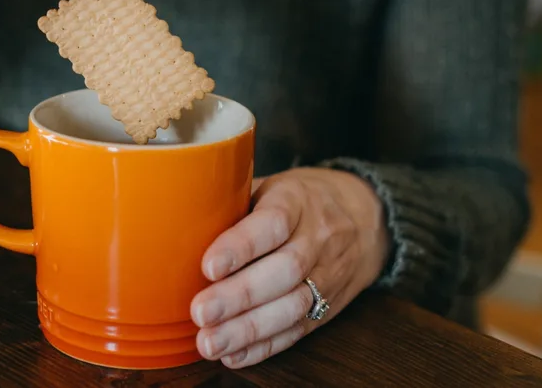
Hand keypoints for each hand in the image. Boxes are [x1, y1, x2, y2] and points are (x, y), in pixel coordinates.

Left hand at [190, 168, 390, 368]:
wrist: (366, 219)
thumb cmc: (300, 200)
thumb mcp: (272, 185)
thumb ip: (235, 202)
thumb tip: (176, 219)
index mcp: (297, 201)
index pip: (272, 222)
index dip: (241, 246)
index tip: (209, 266)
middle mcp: (316, 239)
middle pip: (283, 271)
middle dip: (239, 296)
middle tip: (200, 313)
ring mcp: (326, 276)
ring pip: (292, 306)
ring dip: (248, 329)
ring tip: (210, 342)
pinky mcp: (328, 307)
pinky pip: (298, 330)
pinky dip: (265, 346)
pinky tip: (234, 355)